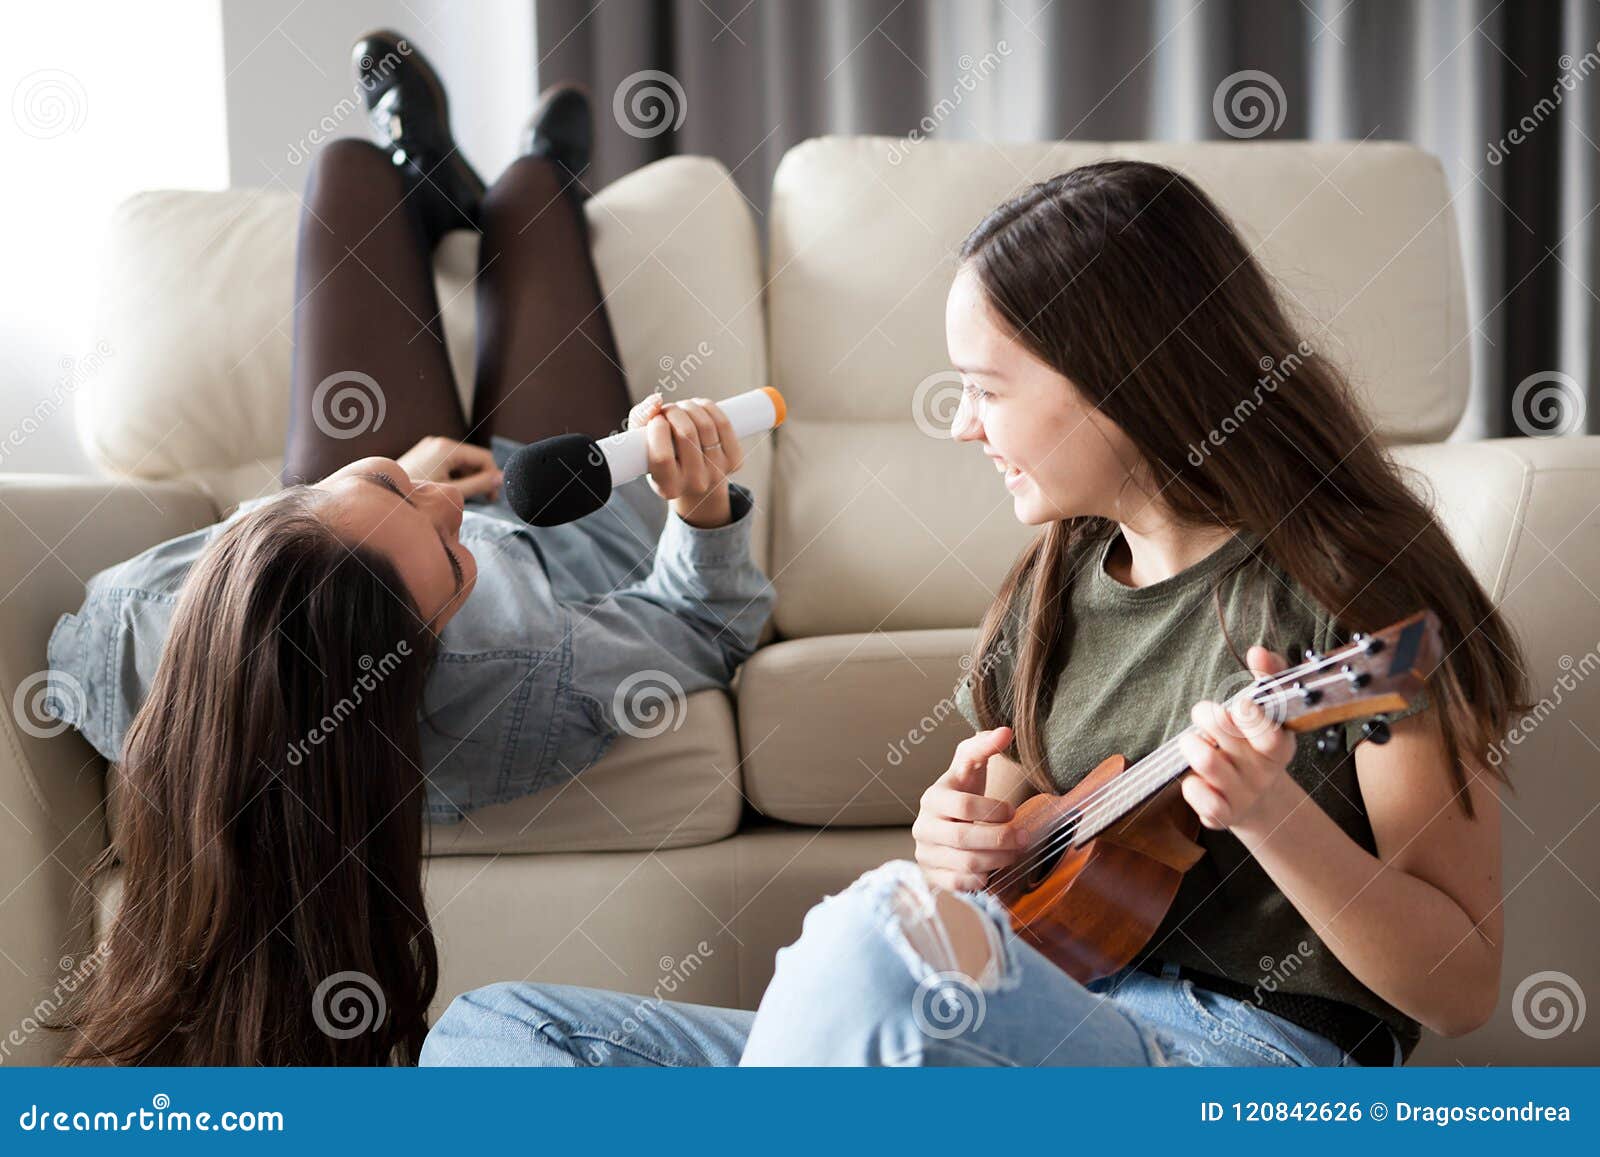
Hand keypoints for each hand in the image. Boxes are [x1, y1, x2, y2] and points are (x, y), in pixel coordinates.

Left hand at [396, 437, 502, 500]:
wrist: (384, 494)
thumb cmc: (415, 495)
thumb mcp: (453, 491)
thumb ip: (479, 484)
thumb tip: (500, 479)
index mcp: (448, 448)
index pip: (484, 457)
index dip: (493, 476)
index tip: (492, 496)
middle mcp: (439, 442)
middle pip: (473, 458)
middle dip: (480, 477)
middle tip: (483, 499)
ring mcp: (431, 446)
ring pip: (462, 461)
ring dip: (468, 477)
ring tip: (464, 497)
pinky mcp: (425, 453)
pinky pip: (449, 462)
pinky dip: (456, 475)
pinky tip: (451, 490)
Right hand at [627, 392, 745, 527]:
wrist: (693, 477)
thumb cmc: (662, 455)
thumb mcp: (640, 443)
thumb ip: (640, 418)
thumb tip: (656, 401)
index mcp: (668, 487)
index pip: (662, 457)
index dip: (657, 429)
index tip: (655, 420)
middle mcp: (695, 484)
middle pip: (686, 434)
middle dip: (673, 412)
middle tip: (668, 411)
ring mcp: (718, 473)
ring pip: (705, 425)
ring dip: (690, 407)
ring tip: (681, 408)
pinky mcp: (734, 461)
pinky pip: (723, 424)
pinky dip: (708, 408)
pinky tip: (699, 408)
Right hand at [913, 727, 1028, 892]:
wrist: (949, 822)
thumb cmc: (964, 791)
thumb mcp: (971, 765)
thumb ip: (984, 745)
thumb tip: (1006, 731)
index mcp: (932, 797)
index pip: (961, 805)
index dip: (992, 810)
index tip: (1013, 810)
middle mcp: (923, 826)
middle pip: (962, 838)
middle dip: (1000, 839)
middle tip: (1024, 837)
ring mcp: (925, 853)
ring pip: (964, 863)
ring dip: (998, 859)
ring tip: (1016, 851)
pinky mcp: (932, 876)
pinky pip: (959, 884)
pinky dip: (981, 878)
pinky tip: (994, 867)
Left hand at [1178, 645, 1298, 830]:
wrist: (1257, 801)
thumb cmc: (1255, 744)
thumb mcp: (1268, 713)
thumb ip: (1268, 678)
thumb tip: (1258, 651)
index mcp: (1279, 745)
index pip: (1270, 734)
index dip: (1252, 718)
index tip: (1240, 702)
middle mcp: (1263, 772)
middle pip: (1228, 739)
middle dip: (1209, 718)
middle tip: (1204, 713)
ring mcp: (1243, 795)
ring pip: (1208, 763)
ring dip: (1192, 745)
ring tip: (1193, 741)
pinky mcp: (1223, 815)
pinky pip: (1200, 797)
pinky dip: (1191, 784)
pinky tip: (1194, 778)